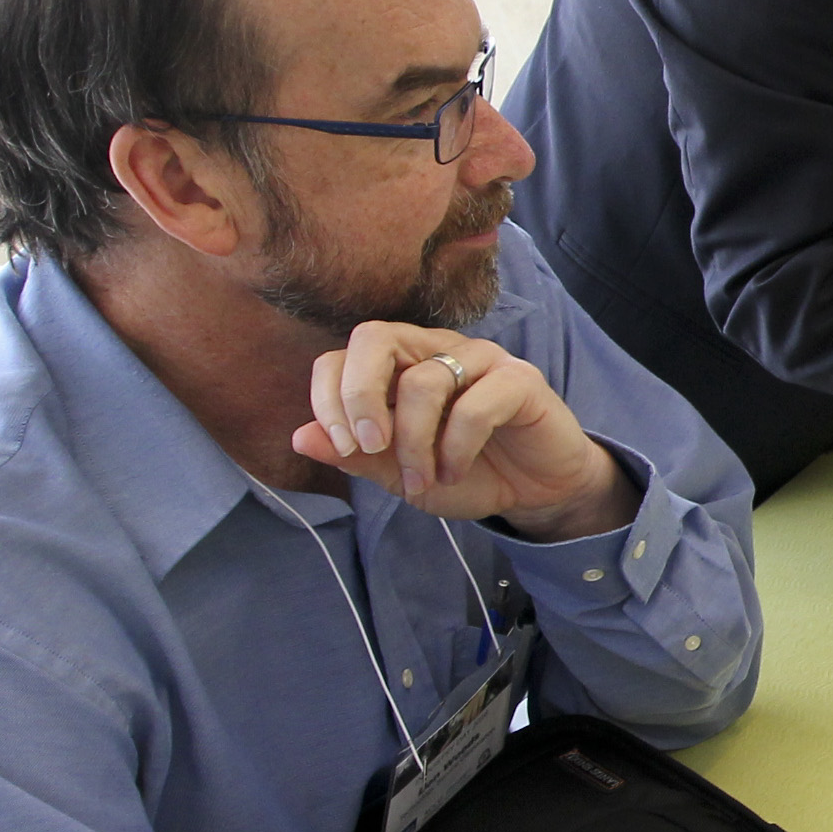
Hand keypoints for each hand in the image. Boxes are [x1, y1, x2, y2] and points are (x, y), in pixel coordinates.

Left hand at [293, 323, 632, 539]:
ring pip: (423, 381)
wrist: (534, 493)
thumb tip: (298, 437)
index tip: (344, 449)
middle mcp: (435, 350)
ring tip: (424, 481)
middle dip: (359, 395)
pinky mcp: (519, 379)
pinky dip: (456, 448)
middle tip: (368, 446)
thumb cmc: (465, 473)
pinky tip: (456, 472)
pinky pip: (475, 405)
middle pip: (374, 338)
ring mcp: (480, 358)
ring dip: (415, 444)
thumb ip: (354, 456)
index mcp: (399, 365)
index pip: (342, 356)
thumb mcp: (398, 474)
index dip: (330, 400)